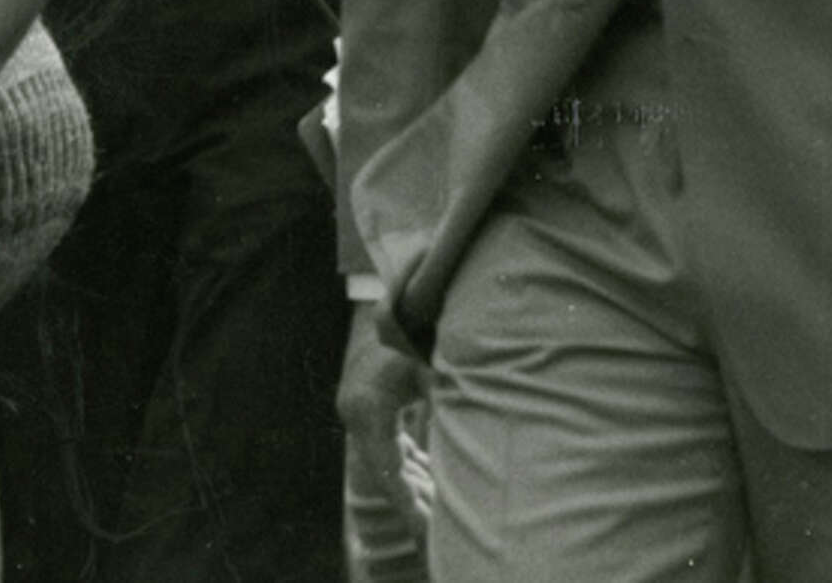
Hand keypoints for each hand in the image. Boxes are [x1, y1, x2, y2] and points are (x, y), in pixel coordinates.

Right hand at [338, 302, 430, 547]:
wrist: (397, 297)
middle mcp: (357, 414)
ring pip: (388, 461)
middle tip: (436, 534)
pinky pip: (390, 446)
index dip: (408, 503)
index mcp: (369, 409)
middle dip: (413, 501)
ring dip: (413, 484)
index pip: (388, 470)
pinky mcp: (371, 407)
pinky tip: (430, 482)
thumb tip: (473, 426)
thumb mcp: (431, 363)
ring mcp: (360, 411)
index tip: (426, 530)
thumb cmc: (418, 328)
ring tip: (437, 516)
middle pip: (386, 472)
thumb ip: (445, 394)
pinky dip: (410, 464)